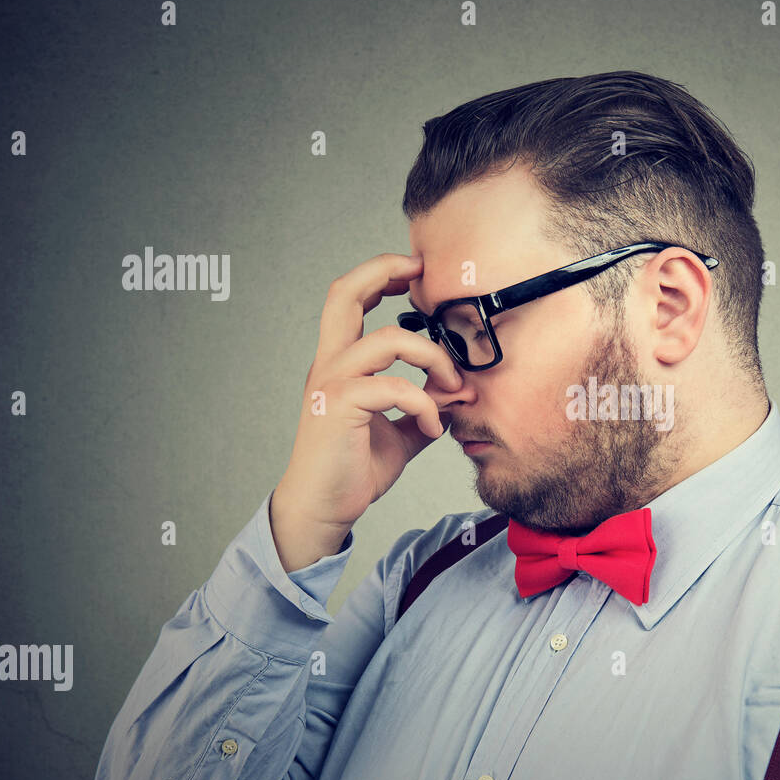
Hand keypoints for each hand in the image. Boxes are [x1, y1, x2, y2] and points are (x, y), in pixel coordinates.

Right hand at [270, 253, 464, 569]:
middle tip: (422, 273)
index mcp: (340, 364)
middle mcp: (330, 366)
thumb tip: (456, 398)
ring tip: (453, 388)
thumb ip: (422, 410)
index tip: (412, 271)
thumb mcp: (398, 435)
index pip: (348, 300)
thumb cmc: (353, 470)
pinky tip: (434, 426)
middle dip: (383, 270)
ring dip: (433, 359)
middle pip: (343, 294)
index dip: (377, 275)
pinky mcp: (341, 408)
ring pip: (388, 341)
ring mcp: (332, 384)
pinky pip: (394, 388)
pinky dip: (424, 404)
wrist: (322, 509)